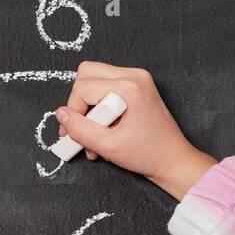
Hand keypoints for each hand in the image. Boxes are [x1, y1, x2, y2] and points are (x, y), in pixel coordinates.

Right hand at [55, 61, 216, 198]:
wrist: (173, 160)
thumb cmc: (148, 155)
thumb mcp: (108, 146)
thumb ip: (80, 130)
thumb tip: (61, 115)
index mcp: (129, 87)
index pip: (83, 88)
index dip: (73, 111)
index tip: (75, 133)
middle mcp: (134, 76)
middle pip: (86, 73)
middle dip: (79, 103)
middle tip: (83, 128)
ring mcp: (137, 78)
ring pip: (94, 79)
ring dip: (89, 107)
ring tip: (96, 134)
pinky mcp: (137, 85)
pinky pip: (107, 87)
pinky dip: (100, 107)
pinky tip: (105, 129)